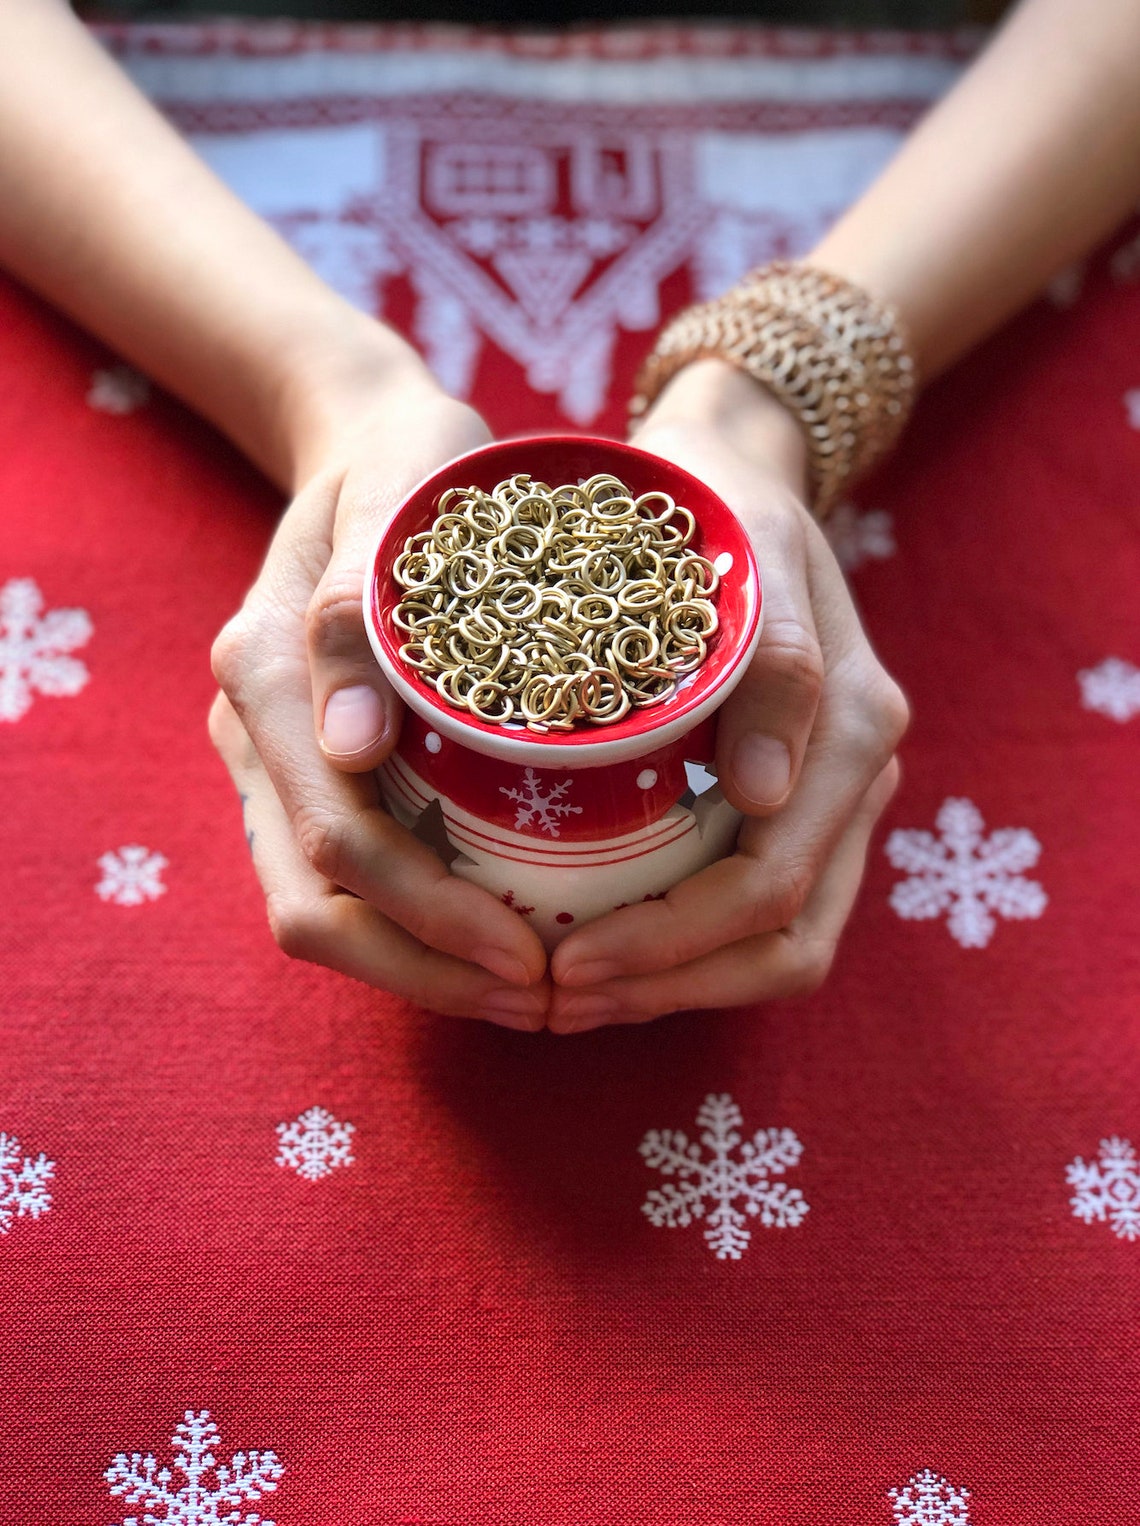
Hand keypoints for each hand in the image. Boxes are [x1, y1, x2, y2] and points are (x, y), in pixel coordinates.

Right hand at [209, 367, 549, 1028]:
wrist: (369, 446)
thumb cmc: (412, 461)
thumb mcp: (405, 485)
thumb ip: (364, 602)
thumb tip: (349, 747)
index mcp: (266, 673)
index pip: (338, 841)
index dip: (431, 916)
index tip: (530, 955)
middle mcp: (252, 732)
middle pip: (315, 905)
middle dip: (426, 968)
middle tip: (540, 995)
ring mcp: (272, 760)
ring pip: (321, 910)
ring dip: (420, 967)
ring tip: (529, 987)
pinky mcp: (308, 774)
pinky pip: (345, 882)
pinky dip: (417, 929)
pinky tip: (500, 938)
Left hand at [547, 360, 907, 1031]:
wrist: (742, 473)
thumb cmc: (721, 506)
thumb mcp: (742, 549)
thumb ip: (771, 661)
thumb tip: (761, 797)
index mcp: (855, 726)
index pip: (772, 886)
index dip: (672, 943)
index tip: (563, 960)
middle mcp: (857, 780)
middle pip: (783, 943)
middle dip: (668, 985)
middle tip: (554, 999)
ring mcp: (831, 802)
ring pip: (776, 948)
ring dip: (672, 987)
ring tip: (566, 995)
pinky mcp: (795, 809)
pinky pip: (755, 915)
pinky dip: (680, 952)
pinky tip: (596, 949)